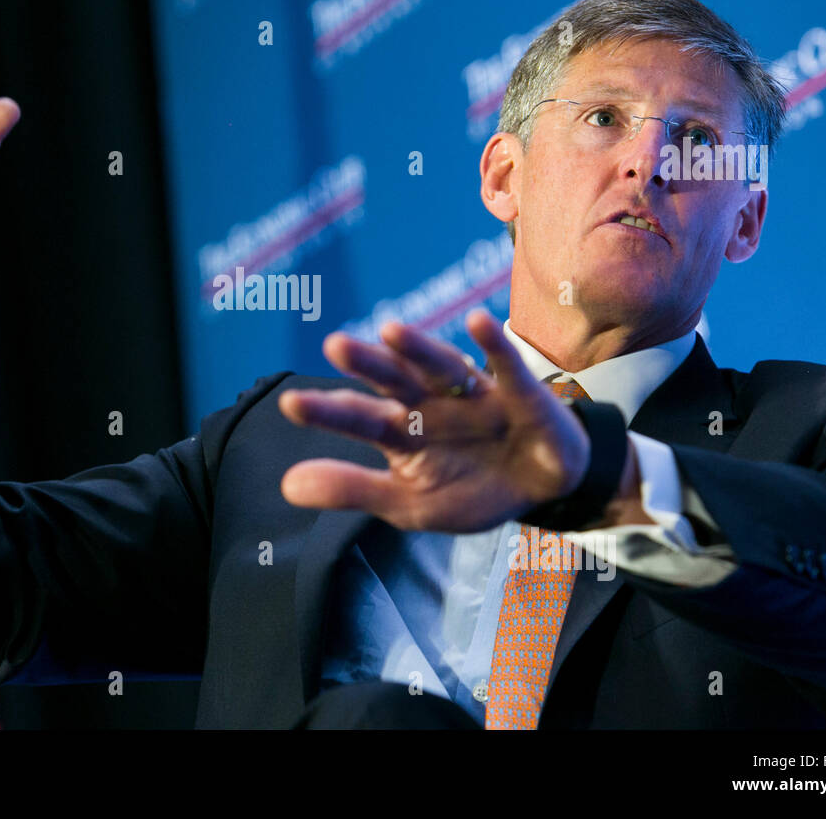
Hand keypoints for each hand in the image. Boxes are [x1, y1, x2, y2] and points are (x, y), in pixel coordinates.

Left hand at [277, 309, 595, 532]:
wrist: (539, 491)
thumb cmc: (468, 489)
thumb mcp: (408, 503)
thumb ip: (352, 489)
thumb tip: (286, 485)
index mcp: (399, 429)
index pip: (356, 415)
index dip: (326, 411)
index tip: (290, 403)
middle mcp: (428, 403)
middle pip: (393, 380)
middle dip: (367, 363)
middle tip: (333, 345)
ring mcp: (472, 395)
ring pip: (441, 367)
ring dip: (419, 349)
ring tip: (391, 331)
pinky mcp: (518, 393)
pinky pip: (505, 367)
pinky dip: (494, 346)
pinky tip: (478, 322)